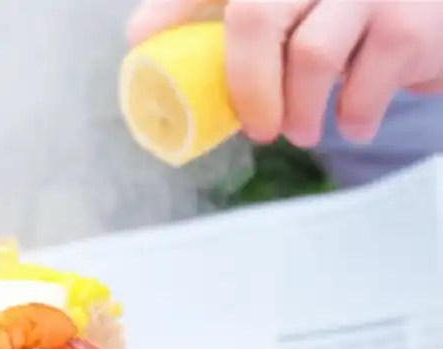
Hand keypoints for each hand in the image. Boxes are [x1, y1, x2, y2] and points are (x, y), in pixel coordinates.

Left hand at [127, 0, 442, 146]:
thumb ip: (220, 13)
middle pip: (255, 16)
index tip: (139, 40)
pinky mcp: (411, 24)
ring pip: (309, 56)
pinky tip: (354, 123)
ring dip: (298, 111)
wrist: (437, 16)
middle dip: (244, 84)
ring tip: (301, 131)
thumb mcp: (289, 6)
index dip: (171, 6)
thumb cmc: (347, 14)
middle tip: (255, 128)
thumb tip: (139, 36)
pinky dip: (353, 117)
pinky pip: (363, 84)